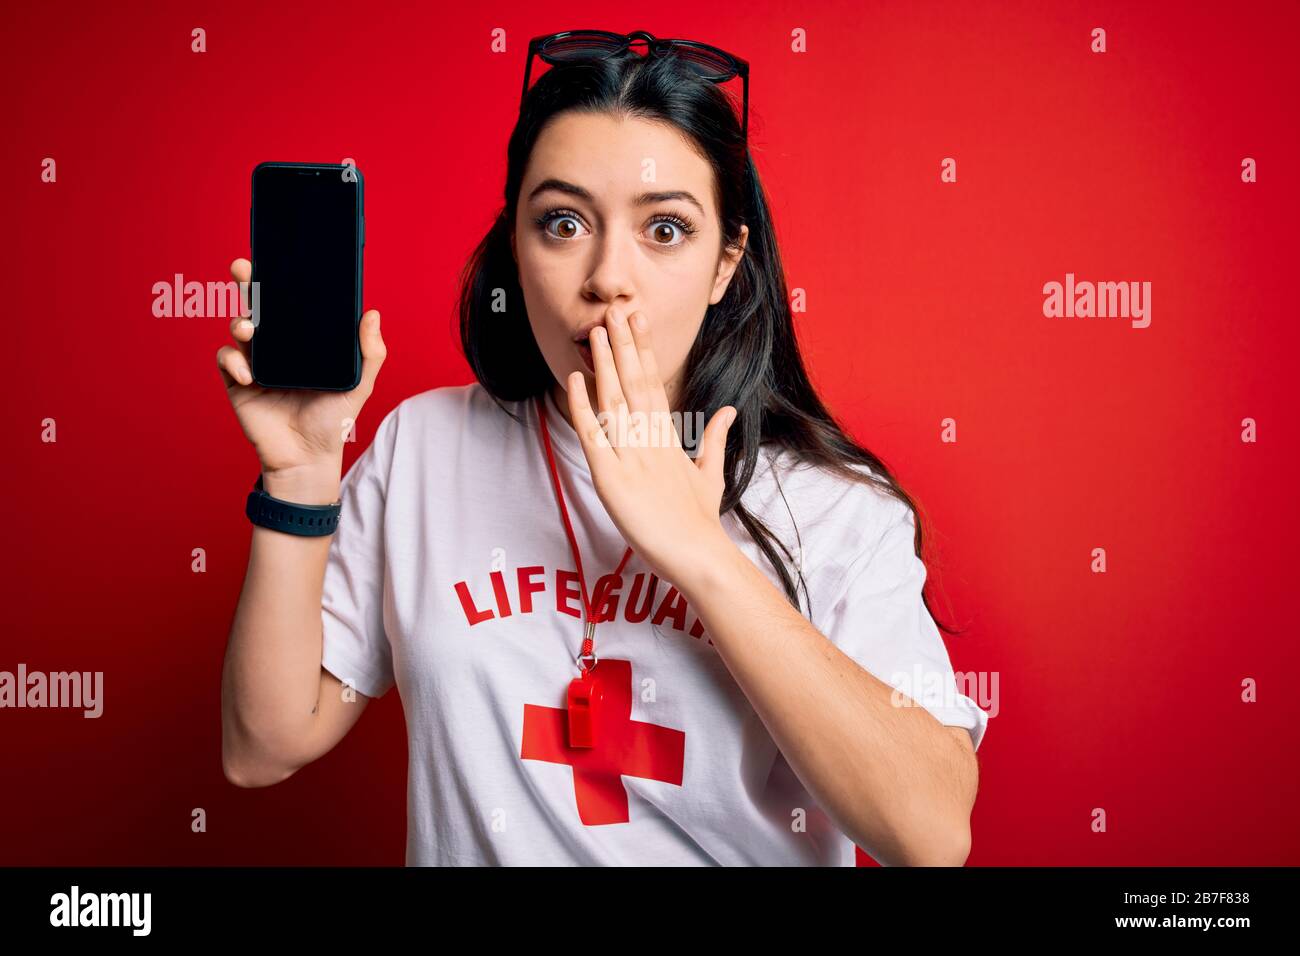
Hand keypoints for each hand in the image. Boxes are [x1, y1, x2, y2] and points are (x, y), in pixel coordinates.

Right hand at [216, 257, 386, 491]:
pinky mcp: (238, 382)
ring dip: (241, 322)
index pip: (292, 304)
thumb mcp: (358, 385)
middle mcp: (279, 345)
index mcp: (305, 341)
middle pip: (260, 305)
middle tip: (243, 267)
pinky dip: (232, 360)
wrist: (307, 458)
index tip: (279, 257)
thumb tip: (373, 314)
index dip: (283, 280)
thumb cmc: (333, 421)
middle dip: (248, 282)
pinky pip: (226, 359)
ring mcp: (256, 361)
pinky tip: (248, 372)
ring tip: (250, 329)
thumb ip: (369, 353)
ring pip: (240, 327)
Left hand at [564, 304, 738, 587]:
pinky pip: (592, 437)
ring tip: (597, 329)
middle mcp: (650, 440)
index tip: (636, 321)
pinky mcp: (612, 479)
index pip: (653, 384)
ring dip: (605, 364)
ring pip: (615, 401)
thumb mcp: (709, 474)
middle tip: (616, 308)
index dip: (642, 351)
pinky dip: (582, 408)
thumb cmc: (700, 521)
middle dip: (624, 344)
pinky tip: (576, 380)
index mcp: (668, 437)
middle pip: (635, 383)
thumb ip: (714, 439)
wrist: (699, 555)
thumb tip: (729, 411)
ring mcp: (631, 457)